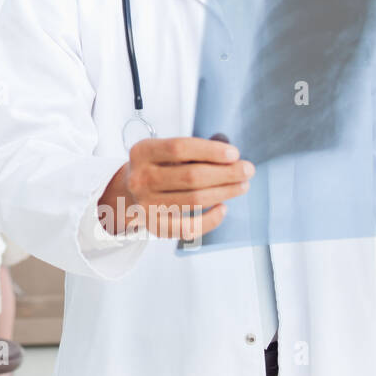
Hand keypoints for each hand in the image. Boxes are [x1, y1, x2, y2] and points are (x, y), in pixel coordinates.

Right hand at [97, 137, 253, 239]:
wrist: (128, 193)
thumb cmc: (155, 167)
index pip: (179, 148)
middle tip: (247, 170)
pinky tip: (223, 208)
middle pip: (190, 176)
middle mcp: (141, 178)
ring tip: (241, 186)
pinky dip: (210, 220)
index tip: (233, 153)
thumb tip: (230, 155)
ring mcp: (146, 204)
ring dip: (224, 192)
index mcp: (142, 152)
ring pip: (194, 200)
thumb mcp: (162, 150)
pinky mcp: (155, 225)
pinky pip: (188, 227)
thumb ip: (191, 151)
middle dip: (225, 173)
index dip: (209, 150)